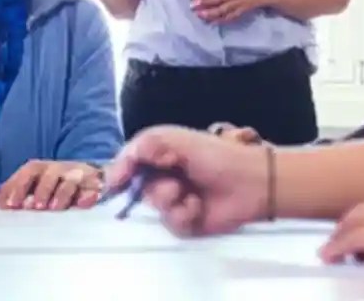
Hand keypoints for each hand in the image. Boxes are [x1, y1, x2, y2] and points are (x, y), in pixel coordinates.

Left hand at [0, 160, 102, 210]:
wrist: (90, 176)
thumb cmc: (56, 184)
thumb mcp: (36, 185)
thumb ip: (18, 193)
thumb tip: (0, 204)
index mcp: (41, 169)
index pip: (27, 173)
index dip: (17, 187)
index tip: (9, 205)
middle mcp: (58, 169)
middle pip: (48, 174)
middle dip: (40, 190)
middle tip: (32, 206)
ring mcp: (76, 175)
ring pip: (69, 181)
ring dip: (60, 193)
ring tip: (53, 207)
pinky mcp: (93, 184)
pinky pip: (92, 189)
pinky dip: (88, 195)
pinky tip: (83, 202)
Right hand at [104, 125, 270, 236]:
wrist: (249, 182)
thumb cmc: (215, 155)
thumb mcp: (173, 139)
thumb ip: (139, 148)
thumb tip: (114, 171)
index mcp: (160, 156)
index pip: (129, 165)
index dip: (121, 173)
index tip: (117, 181)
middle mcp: (165, 178)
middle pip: (138, 189)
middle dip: (153, 186)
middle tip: (172, 181)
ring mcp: (175, 201)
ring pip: (155, 208)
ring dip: (170, 200)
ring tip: (189, 192)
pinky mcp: (186, 222)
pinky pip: (171, 224)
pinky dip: (184, 214)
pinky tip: (198, 206)